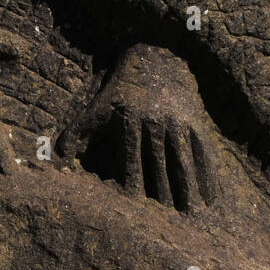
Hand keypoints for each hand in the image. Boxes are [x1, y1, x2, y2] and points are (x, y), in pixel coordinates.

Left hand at [57, 44, 218, 209]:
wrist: (155, 52)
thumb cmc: (122, 85)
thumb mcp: (100, 103)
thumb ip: (80, 130)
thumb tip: (59, 156)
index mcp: (131, 120)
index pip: (131, 157)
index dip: (133, 181)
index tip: (134, 204)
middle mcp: (155, 121)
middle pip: (160, 163)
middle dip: (163, 191)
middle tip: (167, 217)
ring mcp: (177, 120)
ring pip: (184, 159)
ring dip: (189, 186)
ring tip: (191, 212)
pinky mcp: (194, 120)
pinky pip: (203, 150)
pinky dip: (208, 173)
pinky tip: (211, 195)